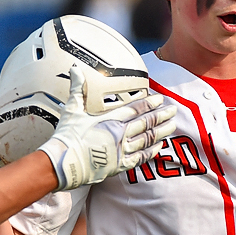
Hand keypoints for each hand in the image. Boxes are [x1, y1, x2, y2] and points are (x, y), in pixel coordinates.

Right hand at [38, 65, 176, 190]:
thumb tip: (75, 68)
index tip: (160, 99)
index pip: (135, 109)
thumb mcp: (72, 109)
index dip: (150, 103)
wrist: (62, 163)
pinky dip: (151, 152)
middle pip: (146, 123)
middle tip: (173, 110)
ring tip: (172, 126)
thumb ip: (78, 89)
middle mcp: (119, 134)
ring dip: (161, 132)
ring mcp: (120, 151)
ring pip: (147, 139)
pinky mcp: (118, 166)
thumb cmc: (66, 137)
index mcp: (110, 120)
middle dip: (161, 116)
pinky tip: (159, 147)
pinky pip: (140, 158)